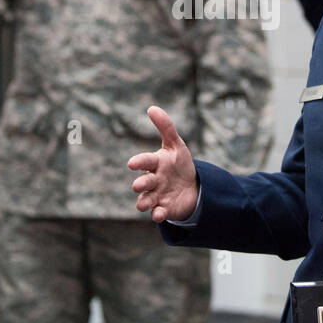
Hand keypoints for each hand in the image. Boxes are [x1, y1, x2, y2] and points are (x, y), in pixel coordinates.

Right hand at [128, 106, 200, 222]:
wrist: (191, 187)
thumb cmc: (178, 163)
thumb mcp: (175, 145)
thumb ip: (165, 127)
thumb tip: (151, 108)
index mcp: (155, 164)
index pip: (145, 161)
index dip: (139, 162)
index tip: (132, 164)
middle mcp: (153, 180)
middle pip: (144, 182)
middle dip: (140, 183)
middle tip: (137, 185)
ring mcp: (157, 195)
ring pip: (146, 199)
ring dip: (144, 201)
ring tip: (143, 204)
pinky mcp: (165, 208)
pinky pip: (159, 213)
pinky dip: (158, 214)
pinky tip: (159, 214)